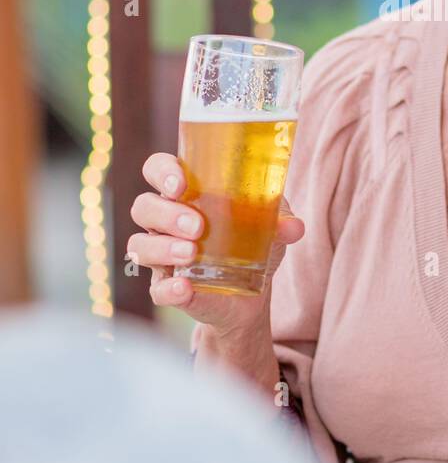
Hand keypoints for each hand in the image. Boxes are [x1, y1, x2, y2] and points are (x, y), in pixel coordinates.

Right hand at [128, 151, 304, 336]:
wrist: (252, 292)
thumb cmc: (253, 241)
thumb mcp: (271, 225)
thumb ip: (281, 219)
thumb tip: (293, 226)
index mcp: (186, 193)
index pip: (157, 169)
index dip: (162, 172)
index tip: (180, 183)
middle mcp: (165, 221)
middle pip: (143, 206)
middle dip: (166, 214)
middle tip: (196, 226)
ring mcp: (161, 255)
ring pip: (140, 245)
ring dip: (163, 248)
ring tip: (191, 254)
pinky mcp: (167, 288)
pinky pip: (156, 289)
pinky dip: (169, 289)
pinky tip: (185, 287)